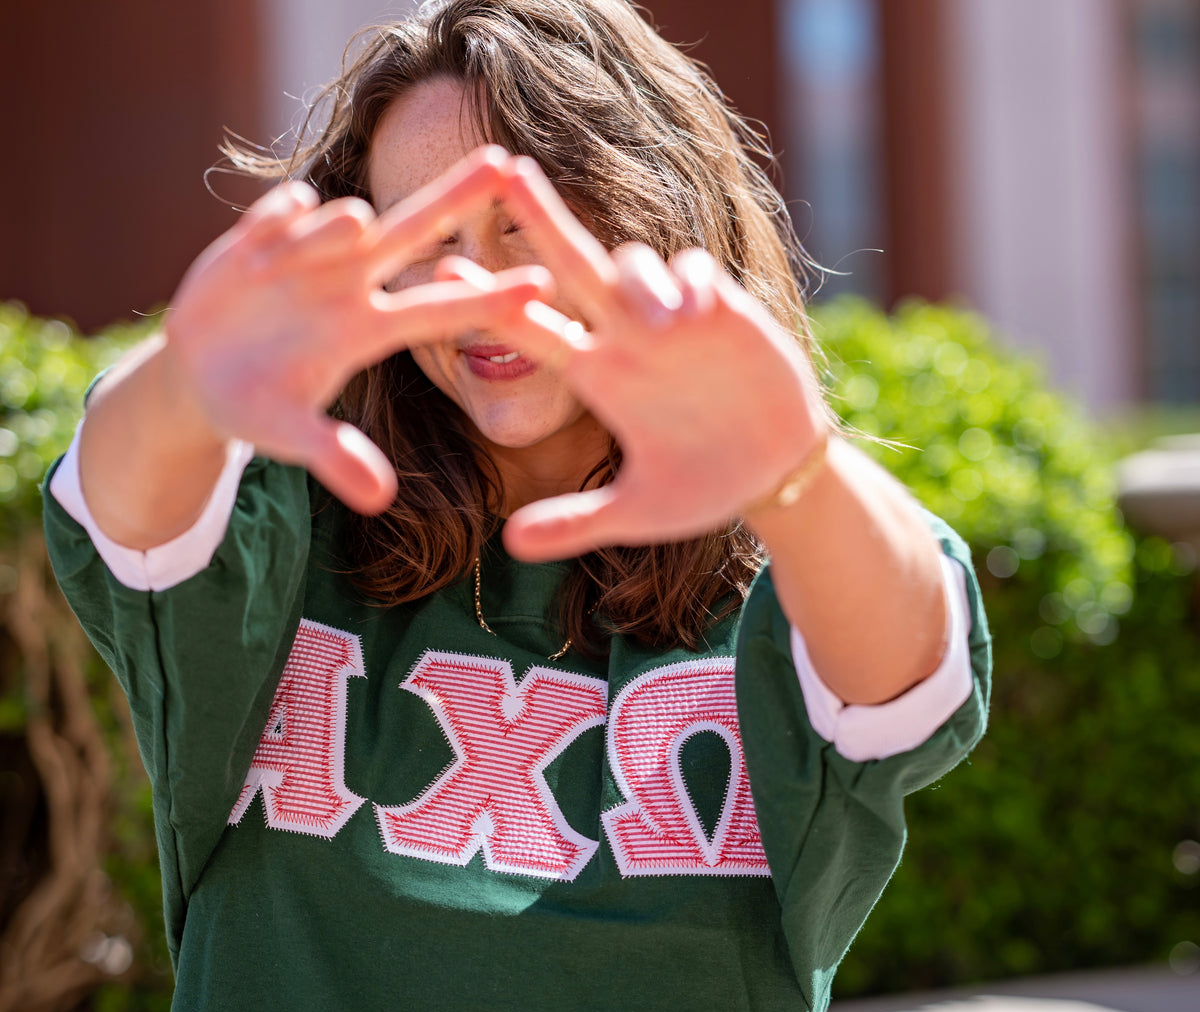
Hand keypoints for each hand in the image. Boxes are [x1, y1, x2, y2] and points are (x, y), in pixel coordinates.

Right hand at [163, 147, 548, 512]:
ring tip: (337, 238)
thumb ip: (334, 457)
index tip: (544, 286)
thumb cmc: (257, 409)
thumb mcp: (290, 436)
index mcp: (366, 331)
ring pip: (342, 224)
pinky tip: (261, 244)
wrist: (195, 374)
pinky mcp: (262, 234)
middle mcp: (350, 286)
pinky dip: (279, 221)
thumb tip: (378, 500)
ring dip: (340, 230)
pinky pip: (282, 213)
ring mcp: (307, 256)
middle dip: (457, 196)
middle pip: (415, 233)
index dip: (488, 301)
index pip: (440, 312)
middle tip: (507, 162)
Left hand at [467, 157, 826, 559]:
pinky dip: (691, 284)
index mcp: (599, 377)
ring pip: (636, 267)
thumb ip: (577, 524)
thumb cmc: (701, 488)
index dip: (495, 303)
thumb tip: (510, 546)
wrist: (771, 472)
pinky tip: (698, 307)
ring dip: (636, 280)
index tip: (446, 272)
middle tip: (506, 173)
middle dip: (543, 220)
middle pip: (575, 267)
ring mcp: (673, 321)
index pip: (536, 331)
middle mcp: (627, 338)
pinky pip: (698, 276)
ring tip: (662, 325)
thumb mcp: (638, 511)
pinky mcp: (725, 310)